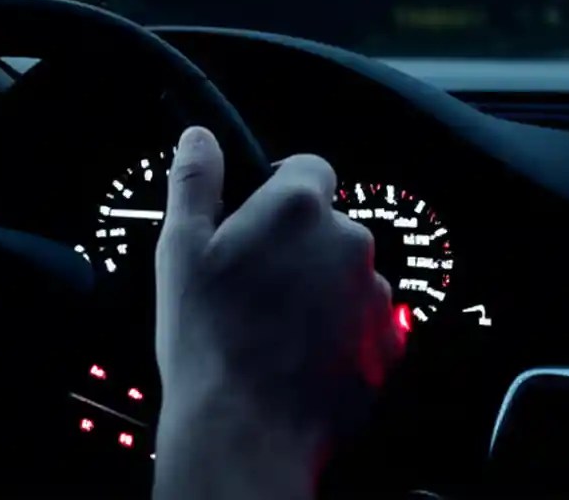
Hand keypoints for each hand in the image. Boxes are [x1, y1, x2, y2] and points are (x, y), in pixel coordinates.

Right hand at [153, 127, 400, 499]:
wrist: (246, 431)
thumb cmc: (209, 341)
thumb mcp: (180, 250)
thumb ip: (194, 182)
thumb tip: (200, 138)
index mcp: (298, 209)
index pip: (308, 167)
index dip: (279, 188)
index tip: (256, 218)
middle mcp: (349, 242)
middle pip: (328, 224)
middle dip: (297, 245)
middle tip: (254, 283)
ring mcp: (374, 295)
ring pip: (346, 273)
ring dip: (319, 288)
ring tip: (273, 326)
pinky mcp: (389, 342)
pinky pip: (364, 320)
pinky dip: (339, 330)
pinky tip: (298, 353)